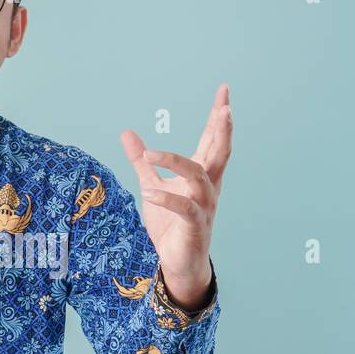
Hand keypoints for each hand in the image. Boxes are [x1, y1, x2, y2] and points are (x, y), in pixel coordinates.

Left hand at [120, 83, 232, 308]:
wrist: (177, 262)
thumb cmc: (169, 224)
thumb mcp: (151, 185)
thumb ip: (142, 161)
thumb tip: (127, 133)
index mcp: (200, 175)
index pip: (211, 140)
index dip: (217, 117)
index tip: (224, 91)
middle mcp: (208, 187)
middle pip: (220, 153)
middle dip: (223, 130)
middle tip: (226, 108)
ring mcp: (204, 206)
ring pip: (199, 176)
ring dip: (176, 162)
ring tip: (151, 154)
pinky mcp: (195, 225)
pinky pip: (184, 208)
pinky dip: (167, 198)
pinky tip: (150, 192)